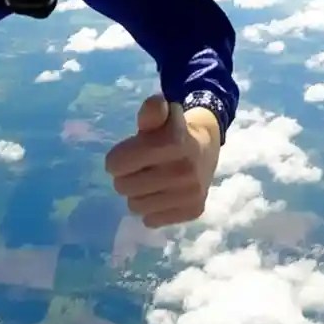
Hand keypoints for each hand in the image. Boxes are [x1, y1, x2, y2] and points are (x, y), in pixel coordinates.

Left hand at [105, 94, 221, 227]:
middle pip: (123, 187)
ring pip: (136, 207)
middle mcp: (185, 170)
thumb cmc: (172, 130)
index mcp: (174, 142)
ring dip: (137, 195)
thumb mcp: (161, 116)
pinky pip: (152, 220)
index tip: (124, 155)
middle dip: (125, 177)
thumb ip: (152, 111)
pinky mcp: (194, 211)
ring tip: (149, 183)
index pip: (118, 163)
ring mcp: (191, 193)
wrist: (206, 148)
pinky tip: (161, 195)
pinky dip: (152, 210)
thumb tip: (155, 103)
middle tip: (137, 169)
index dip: (116, 159)